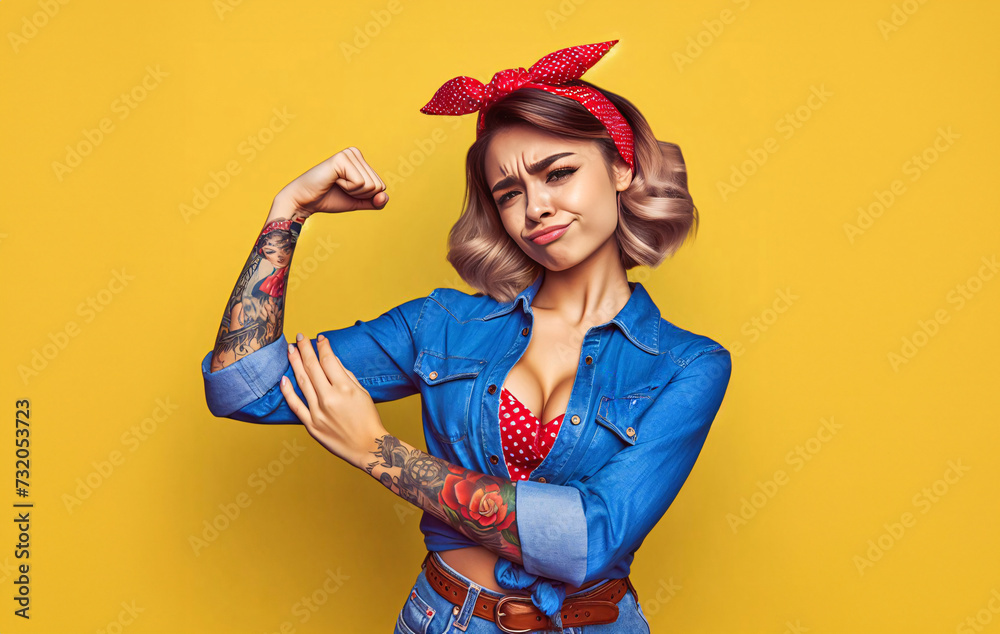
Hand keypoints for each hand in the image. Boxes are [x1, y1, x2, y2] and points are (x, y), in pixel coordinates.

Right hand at [271, 147, 387, 218]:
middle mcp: (355, 153)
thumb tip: (384, 196)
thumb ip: (375, 201)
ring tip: (336, 184)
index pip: (381, 186)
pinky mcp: (341, 159)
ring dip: (353, 192)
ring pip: (371, 185)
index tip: (347, 191)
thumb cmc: (329, 199)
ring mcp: (348, 154)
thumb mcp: (358, 202)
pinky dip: (348, 189)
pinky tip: (334, 181)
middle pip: (378, 186)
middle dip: (360, 195)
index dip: (365, 196)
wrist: (305, 201)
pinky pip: (360, 183)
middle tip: (340, 188)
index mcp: (360, 160)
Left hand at [280, 333, 387, 468]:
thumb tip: (331, 360)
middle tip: (300, 337)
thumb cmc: (368, 419)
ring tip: (290, 349)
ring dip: (295, 363)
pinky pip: (295, 405)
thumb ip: (346, 375)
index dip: (323, 346)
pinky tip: (283, 377)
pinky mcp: (311, 425)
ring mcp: (318, 412)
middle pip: (312, 367)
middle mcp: (329, 398)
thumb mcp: (362, 392)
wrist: (367, 447)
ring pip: (302, 381)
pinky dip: (288, 391)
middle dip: (305, 348)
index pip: (329, 360)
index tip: (319, 338)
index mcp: (345, 388)